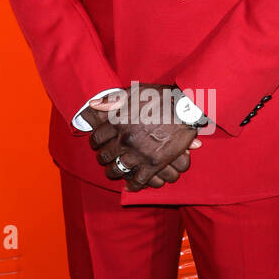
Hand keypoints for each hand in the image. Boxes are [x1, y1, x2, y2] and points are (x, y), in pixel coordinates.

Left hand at [81, 85, 202, 189]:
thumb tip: (93, 104)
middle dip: (102, 158)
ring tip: (112, 172)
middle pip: (105, 155)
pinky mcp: (153, 164)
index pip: (97, 137)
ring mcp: (139, 153)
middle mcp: (125, 139)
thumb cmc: (159, 97)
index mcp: (118, 122)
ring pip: (118, 169)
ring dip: (112, 172)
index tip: (97, 144)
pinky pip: (138, 180)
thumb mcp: (132, 92)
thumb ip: (112, 100)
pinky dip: (133, 185)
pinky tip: (129, 186)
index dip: (95, 142)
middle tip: (104, 158)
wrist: (185, 108)